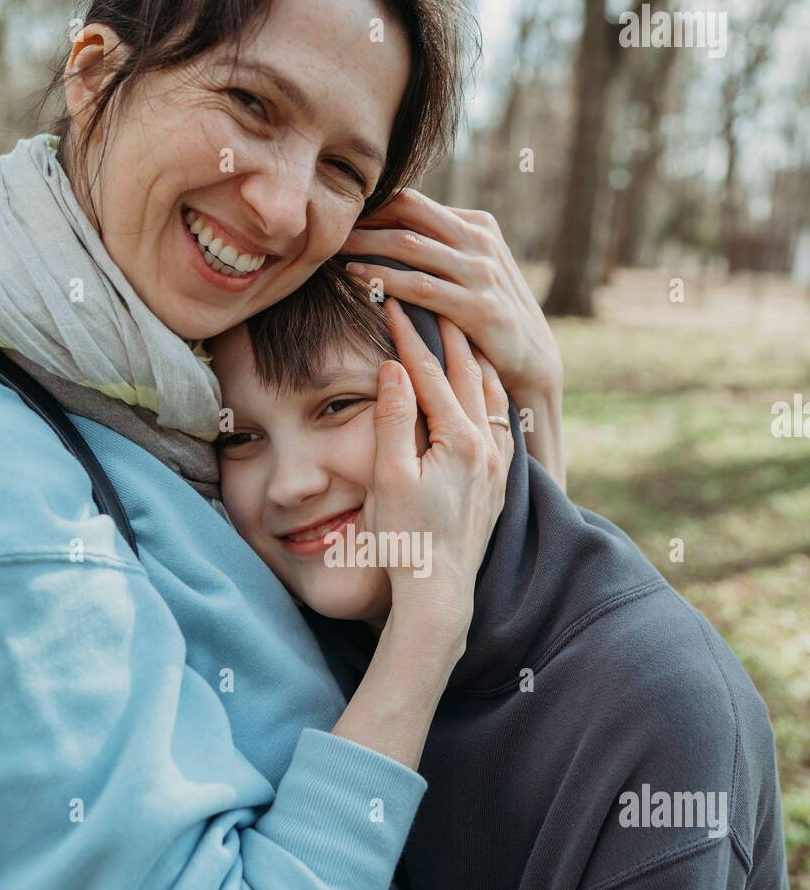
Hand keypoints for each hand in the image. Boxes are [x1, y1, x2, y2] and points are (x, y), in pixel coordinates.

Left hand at [341, 187, 564, 489]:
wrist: (533, 360)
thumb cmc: (491, 315)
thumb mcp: (473, 271)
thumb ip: (442, 249)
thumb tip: (390, 232)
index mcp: (477, 224)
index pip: (413, 202)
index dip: (372, 207)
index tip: (339, 217)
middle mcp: (480, 241)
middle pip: (409, 212)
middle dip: (364, 218)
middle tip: (328, 227)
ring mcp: (481, 271)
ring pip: (409, 246)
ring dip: (365, 245)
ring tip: (332, 251)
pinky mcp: (477, 306)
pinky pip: (420, 286)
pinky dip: (384, 278)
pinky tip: (357, 279)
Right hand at [371, 297, 513, 649]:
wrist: (439, 591)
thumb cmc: (406, 539)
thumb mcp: (389, 477)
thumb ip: (394, 419)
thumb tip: (395, 368)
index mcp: (459, 440)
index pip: (430, 373)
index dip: (408, 336)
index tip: (390, 302)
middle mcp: (487, 446)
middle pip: (468, 374)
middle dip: (448, 334)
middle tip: (432, 298)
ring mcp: (497, 464)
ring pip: (491, 394)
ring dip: (474, 359)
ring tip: (462, 331)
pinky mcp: (498, 481)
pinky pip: (499, 422)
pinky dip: (489, 393)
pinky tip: (483, 389)